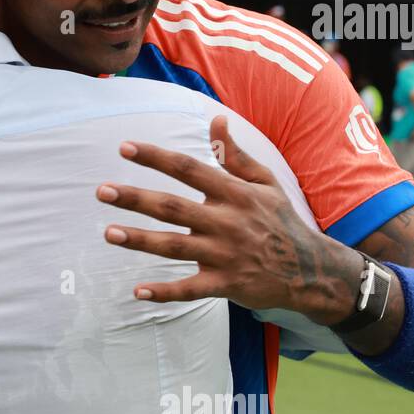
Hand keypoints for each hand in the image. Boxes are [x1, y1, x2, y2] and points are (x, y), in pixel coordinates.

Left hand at [96, 116, 360, 323]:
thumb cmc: (281, 220)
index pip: (188, 168)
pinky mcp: (226, 284)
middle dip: (136, 198)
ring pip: (175, 246)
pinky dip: (165, 292)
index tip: (124, 147)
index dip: (155, 157)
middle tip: (102, 191)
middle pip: (173, 207)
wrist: (311, 270)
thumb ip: (236, 155)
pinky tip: (138, 291)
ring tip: (108, 233)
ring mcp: (225, 255)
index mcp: (234, 193)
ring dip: (140, 240)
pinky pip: (191, 290)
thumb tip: (215, 120)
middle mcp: (227, 222)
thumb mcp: (265, 182)